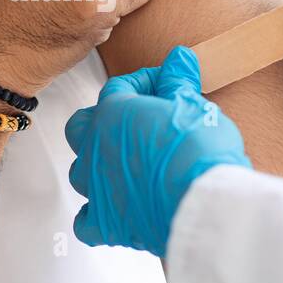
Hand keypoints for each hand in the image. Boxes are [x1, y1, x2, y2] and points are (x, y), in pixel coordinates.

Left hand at [65, 46, 251, 257]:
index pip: (120, 87)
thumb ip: (178, 81)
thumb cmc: (197, 151)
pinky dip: (96, 216)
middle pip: (81, 126)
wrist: (201, 201)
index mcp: (113, 113)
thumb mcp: (192, 105)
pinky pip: (85, 221)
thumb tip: (178, 59)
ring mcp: (95, 186)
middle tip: (134, 124)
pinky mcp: (105, 222)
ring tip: (128, 166)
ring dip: (98, 166)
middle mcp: (95, 147)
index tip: (163, 87)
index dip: (144, 83)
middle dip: (101, 121)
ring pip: (80, 171)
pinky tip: (116, 209)